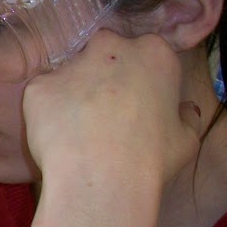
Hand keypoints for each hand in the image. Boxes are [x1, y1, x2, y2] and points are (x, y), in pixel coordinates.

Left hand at [21, 30, 202, 191]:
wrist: (102, 179)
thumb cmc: (151, 161)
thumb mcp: (186, 140)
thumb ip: (186, 117)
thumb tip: (184, 110)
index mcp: (154, 52)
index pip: (144, 53)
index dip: (138, 79)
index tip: (134, 104)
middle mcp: (111, 47)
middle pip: (104, 52)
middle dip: (102, 75)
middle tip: (103, 113)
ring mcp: (72, 64)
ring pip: (70, 74)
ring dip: (73, 94)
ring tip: (77, 131)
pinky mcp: (40, 86)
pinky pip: (43, 96)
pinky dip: (47, 114)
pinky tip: (57, 139)